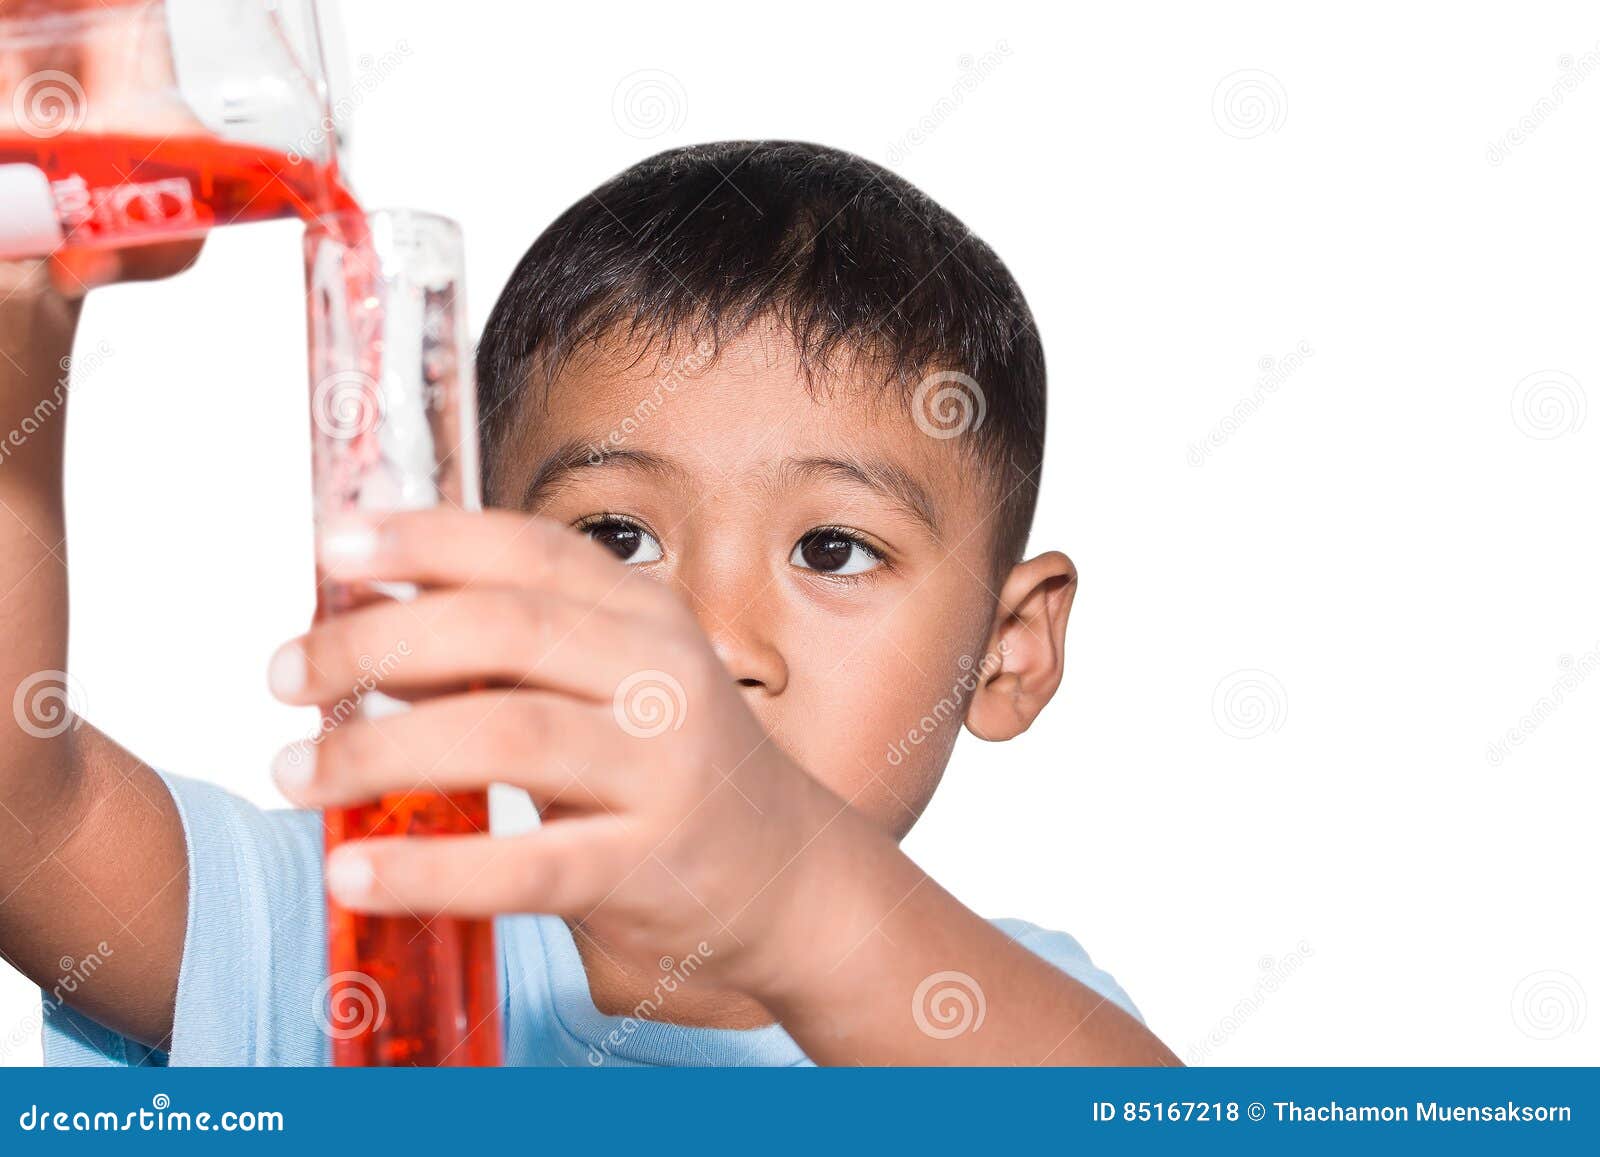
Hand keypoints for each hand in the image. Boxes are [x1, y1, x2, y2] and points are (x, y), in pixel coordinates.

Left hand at [268, 507, 888, 999]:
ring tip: (294, 777)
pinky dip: (429, 870)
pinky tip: (354, 873)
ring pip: (506, 736)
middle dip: (375, 644)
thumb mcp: (606, 683)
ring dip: (379, 751)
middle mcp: (661, 675)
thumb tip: (366, 623)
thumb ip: (501, 653)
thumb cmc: (670, 765)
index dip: (426, 537)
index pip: (528, 548)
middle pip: (504, 629)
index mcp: (643, 613)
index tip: (333, 545)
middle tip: (284, 674)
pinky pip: (525, 865)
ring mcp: (661, 770)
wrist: (785, 872)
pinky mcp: (648, 865)